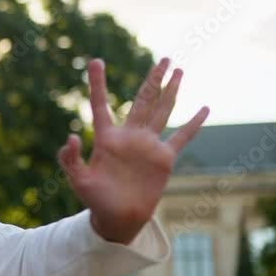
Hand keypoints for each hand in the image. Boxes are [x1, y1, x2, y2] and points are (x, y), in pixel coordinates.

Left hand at [57, 57, 208, 243]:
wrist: (118, 218)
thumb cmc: (95, 199)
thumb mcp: (77, 180)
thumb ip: (71, 159)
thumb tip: (72, 137)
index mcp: (106, 137)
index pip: (100, 104)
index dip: (97, 83)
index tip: (95, 61)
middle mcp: (129, 136)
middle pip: (143, 100)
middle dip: (153, 79)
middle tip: (164, 58)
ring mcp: (148, 145)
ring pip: (162, 111)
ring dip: (171, 91)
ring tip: (179, 70)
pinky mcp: (164, 158)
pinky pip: (182, 137)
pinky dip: (193, 123)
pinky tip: (204, 108)